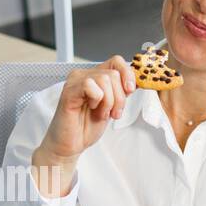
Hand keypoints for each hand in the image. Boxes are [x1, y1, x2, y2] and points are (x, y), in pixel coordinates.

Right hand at [31, 56, 135, 196]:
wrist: (71, 144)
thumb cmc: (88, 126)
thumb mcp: (112, 106)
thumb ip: (121, 92)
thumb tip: (136, 83)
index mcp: (95, 76)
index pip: (117, 61)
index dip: (128, 75)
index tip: (130, 92)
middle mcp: (84, 75)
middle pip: (114, 74)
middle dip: (119, 98)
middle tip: (111, 113)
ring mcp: (75, 81)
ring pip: (105, 79)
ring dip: (109, 102)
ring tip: (100, 113)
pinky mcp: (69, 91)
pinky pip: (90, 86)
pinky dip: (97, 100)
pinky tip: (90, 108)